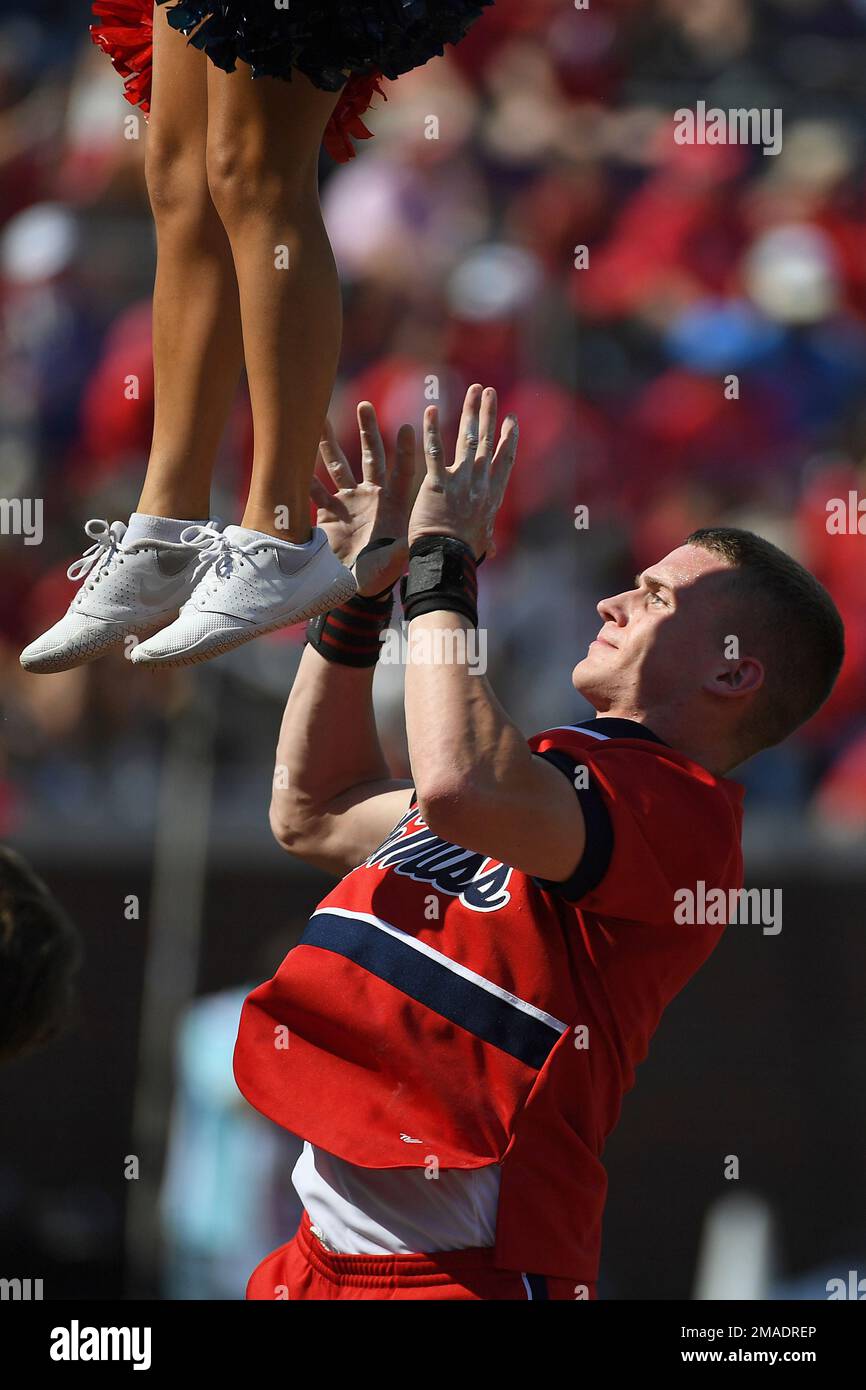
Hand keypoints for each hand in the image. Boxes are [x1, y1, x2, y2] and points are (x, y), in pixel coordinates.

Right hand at [311, 403, 421, 596]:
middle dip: (367, 431)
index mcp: (394, 504)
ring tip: (321, 417)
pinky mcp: (330, 513)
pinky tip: (294, 457)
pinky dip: (304, 477)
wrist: (355, 590)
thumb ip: (400, 546)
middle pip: (370, 456)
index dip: (404, 450)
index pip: (402, 471)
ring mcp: (350, 502)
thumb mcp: (395, 558)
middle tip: (364, 405)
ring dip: (330, 443)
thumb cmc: (381, 575)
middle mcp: (373, 497)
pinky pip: (315, 491)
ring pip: (339, 465)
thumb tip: (409, 540)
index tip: (408, 427)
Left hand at [408, 385, 518, 560]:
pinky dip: (433, 431)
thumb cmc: (462, 556)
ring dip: (471, 412)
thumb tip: (492, 549)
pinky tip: (432, 410)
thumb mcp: (480, 545)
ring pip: (468, 440)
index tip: (511, 420)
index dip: (508, 438)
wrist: (447, 560)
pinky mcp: (436, 484)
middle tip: (490, 392)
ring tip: (474, 390)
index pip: (504, 461)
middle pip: (486, 442)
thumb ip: (485, 540)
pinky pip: (435, 452)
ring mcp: (460, 482)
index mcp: (491, 496)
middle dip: (489, 415)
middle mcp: (479, 484)